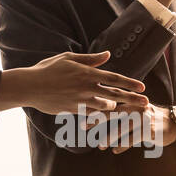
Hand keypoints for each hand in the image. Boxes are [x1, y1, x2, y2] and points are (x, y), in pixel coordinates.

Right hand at [0, 51, 148, 115]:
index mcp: (87, 73)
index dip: (130, 83)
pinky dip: (99, 117)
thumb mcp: (69, 58)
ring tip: (121, 109)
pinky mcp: (73, 111)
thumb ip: (90, 59)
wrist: (29, 86)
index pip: (114, 78)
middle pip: (115, 95)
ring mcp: (80, 100)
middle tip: (146, 104)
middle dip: (132, 100)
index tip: (143, 88)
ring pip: (105, 107)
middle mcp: (87, 87)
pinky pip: (91, 115)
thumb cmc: (48, 69)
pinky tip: (105, 119)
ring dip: (115, 109)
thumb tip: (108, 55)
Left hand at [81, 102, 175, 152]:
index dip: (95, 107)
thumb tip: (98, 113)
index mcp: (132, 100)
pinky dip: (123, 145)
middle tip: (83, 127)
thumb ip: (122, 109)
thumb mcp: (137, 109)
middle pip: (114, 112)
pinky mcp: (150, 130)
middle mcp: (137, 107)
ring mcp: (144, 118)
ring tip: (100, 145)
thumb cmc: (151, 118)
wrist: (175, 124)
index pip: (111, 102)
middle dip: (97, 120)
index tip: (80, 112)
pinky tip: (115, 150)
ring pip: (122, 127)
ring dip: (109, 137)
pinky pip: (133, 139)